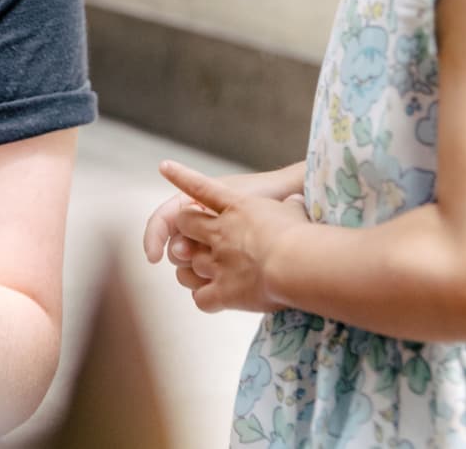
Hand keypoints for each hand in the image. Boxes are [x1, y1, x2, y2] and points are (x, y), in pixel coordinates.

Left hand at [158, 160, 310, 313]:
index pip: (201, 186)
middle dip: (185, 233)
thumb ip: (288, 204)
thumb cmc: (301, 234)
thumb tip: (296, 200)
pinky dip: (205, 299)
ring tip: (203, 276)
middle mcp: (219, 230)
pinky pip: (200, 297)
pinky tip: (215, 298)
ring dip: (191, 271)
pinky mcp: (222, 291)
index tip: (164, 166)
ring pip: (185, 265)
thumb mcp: (293, 209)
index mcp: (236, 206)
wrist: (298, 262)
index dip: (181, 176)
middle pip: (184, 224)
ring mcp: (216, 261)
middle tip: (193, 244)